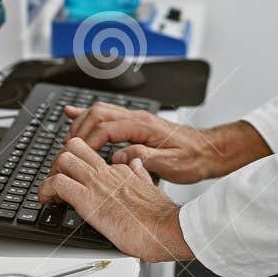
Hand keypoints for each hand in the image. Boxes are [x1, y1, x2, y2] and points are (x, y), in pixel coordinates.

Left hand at [37, 138, 192, 261]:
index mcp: (122, 170)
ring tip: (49, 192)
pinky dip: (45, 190)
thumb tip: (135, 165)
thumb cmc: (161, 217)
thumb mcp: (152, 188)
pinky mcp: (88, 200)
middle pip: (74, 148)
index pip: (93, 156)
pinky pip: (57, 184)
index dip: (78, 164)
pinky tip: (46, 201)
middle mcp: (107, 172)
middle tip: (56, 181)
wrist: (167, 228)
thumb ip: (140, 175)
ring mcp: (97, 184)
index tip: (72, 177)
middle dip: (60, 162)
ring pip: (63, 159)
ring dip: (50, 174)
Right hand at [62, 103, 270, 183]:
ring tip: (68, 142)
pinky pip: (107, 114)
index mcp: (145, 126)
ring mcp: (136, 119)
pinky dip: (86, 115)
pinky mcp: (136, 124)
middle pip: (97, 114)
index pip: (106, 128)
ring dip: (81, 124)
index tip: (78, 157)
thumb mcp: (173, 165)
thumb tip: (118, 156)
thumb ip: (144, 159)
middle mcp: (138, 118)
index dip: (88, 142)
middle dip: (78, 131)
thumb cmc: (194, 159)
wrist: (209, 151)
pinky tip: (72, 114)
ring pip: (99, 112)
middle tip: (68, 152)